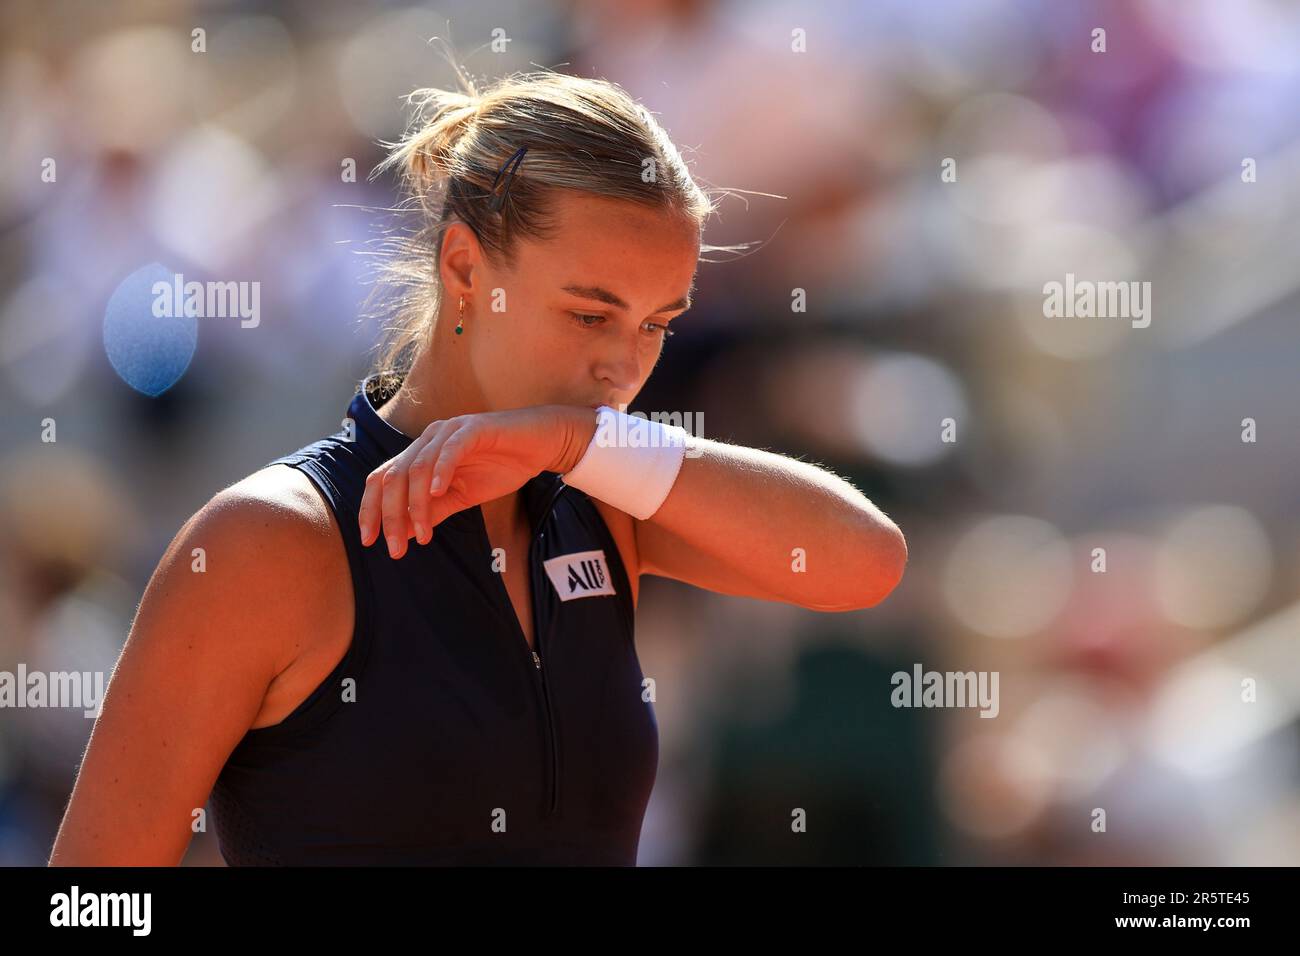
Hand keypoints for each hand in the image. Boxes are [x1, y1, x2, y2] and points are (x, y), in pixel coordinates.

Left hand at [358, 404, 596, 557]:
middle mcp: (428, 440)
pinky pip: (450, 450)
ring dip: (415, 504)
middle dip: (390, 515)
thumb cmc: (501, 467)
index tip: (369, 540)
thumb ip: (433, 512)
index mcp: (421, 454)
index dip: (370, 509)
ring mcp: (449, 431)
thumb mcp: (462, 497)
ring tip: (423, 534)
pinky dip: (441, 471)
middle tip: (395, 548)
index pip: (382, 479)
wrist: (539, 445)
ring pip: (418, 467)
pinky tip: (438, 493)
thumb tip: (403, 535)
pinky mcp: (473, 429)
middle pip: (394, 476)